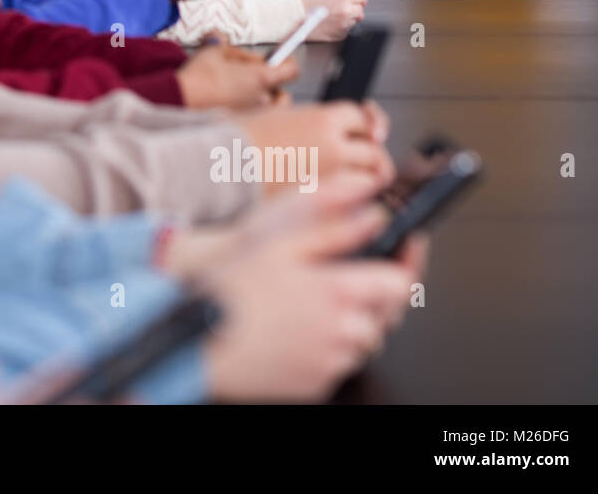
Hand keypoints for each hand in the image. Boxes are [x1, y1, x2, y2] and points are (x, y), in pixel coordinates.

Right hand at [176, 41, 298, 108]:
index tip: (280, 55)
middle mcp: (262, 99)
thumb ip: (224, 45)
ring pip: (267, 103)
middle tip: (245, 70)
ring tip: (241, 90)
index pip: (291, 70)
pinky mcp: (241, 125)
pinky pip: (254, 117)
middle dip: (264, 76)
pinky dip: (250, 110)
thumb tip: (220, 36)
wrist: (179, 101)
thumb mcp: (213, 51)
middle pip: (277, 85)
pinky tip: (235, 104)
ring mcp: (253, 115)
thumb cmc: (199, 76)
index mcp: (261, 78)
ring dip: (260, 95)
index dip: (287, 61)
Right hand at [200, 174, 416, 401]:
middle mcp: (341, 333)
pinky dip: (326, 346)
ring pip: (361, 342)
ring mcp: (328, 364)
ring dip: (349, 322)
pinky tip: (295, 327)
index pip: (400, 284)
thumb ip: (336, 226)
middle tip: (340, 276)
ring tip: (309, 303)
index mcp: (338, 293)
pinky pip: (336, 363)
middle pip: (384, 316)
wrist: (193, 338)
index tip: (401, 253)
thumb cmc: (231, 287)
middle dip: (372, 295)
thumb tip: (374, 212)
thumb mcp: (281, 241)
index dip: (403, 265)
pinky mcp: (313, 385)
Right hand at [233, 100, 394, 189]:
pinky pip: (354, 202)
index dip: (365, 123)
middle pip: (374, 148)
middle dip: (371, 153)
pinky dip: (354, 200)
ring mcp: (332, 177)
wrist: (222, 168)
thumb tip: (313, 124)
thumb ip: (301, 119)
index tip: (365, 129)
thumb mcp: (272, 113)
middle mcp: (333, 146)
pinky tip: (341, 198)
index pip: (361, 116)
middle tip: (366, 157)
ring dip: (368, 178)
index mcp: (321, 120)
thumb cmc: (236, 140)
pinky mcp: (324, 203)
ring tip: (360, 181)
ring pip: (372, 177)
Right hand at [294, 0, 367, 39]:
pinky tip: (328, 20)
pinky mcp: (337, 36)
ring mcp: (342, 25)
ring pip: (354, 19)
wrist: (288, 14)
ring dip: (347, 15)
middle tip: (336, 2)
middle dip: (352, 4)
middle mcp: (345, 12)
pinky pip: (346, 30)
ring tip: (330, 11)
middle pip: (360, 8)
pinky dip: (340, 25)